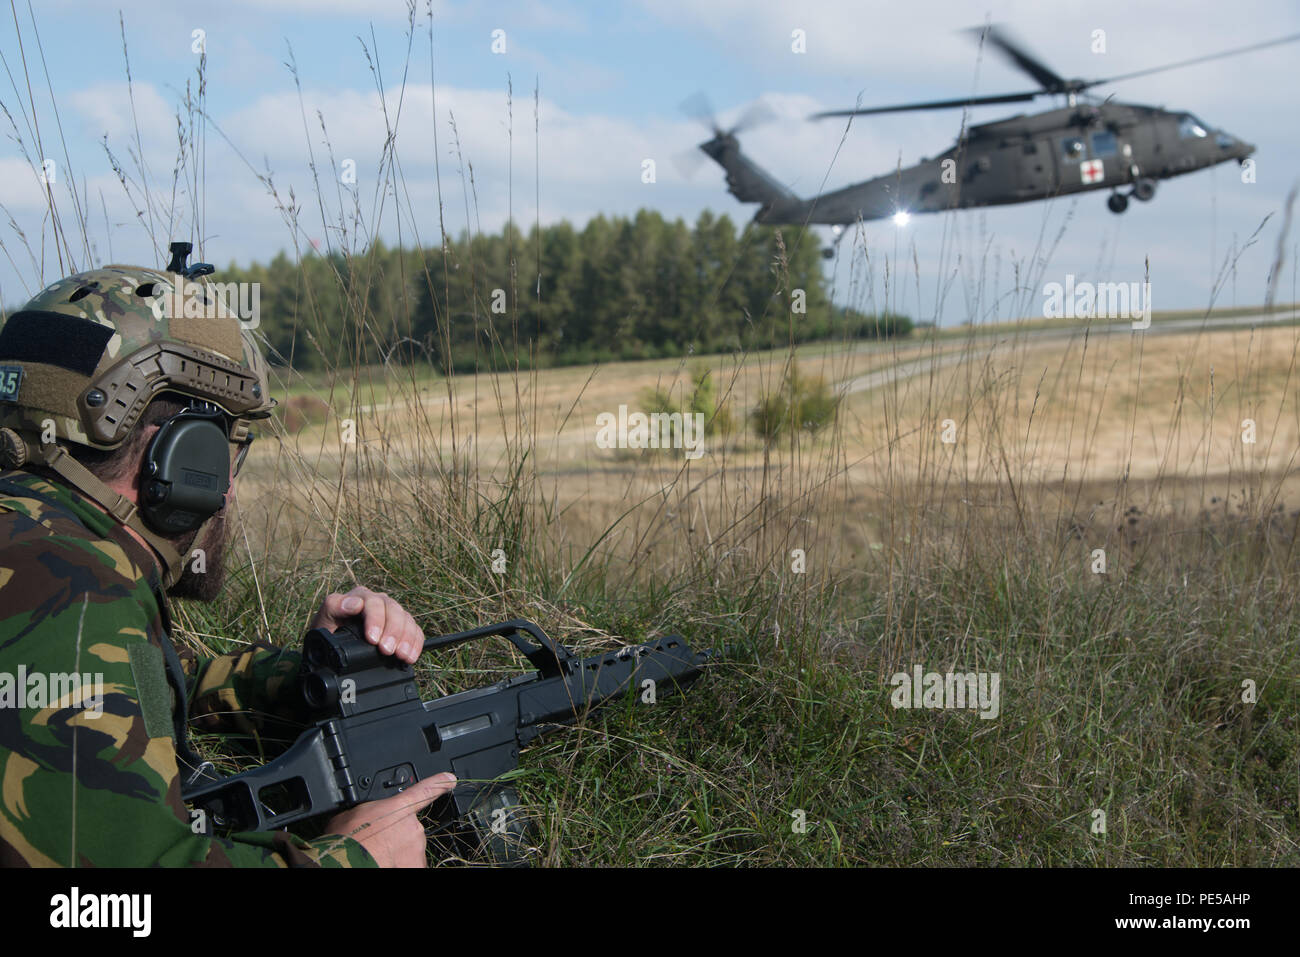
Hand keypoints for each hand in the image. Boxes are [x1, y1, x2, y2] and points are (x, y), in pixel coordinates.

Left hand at [311, 586, 423, 663]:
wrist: (330, 647)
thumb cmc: (327, 630)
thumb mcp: (324, 618)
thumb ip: (334, 607)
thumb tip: (354, 604)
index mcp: (360, 596)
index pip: (373, 603)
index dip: (376, 620)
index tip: (373, 640)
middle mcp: (378, 602)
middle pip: (393, 610)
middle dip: (393, 631)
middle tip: (388, 651)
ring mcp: (391, 613)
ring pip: (406, 619)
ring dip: (407, 638)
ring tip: (403, 656)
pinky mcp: (401, 626)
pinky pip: (414, 629)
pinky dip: (416, 643)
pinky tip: (411, 656)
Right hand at [324, 772, 456, 867]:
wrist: (348, 861)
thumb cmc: (346, 840)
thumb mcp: (352, 815)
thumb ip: (370, 812)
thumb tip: (366, 819)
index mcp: (399, 807)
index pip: (425, 791)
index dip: (439, 784)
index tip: (450, 780)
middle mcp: (413, 826)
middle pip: (410, 831)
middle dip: (397, 839)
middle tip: (377, 846)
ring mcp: (417, 848)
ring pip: (411, 852)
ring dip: (398, 855)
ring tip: (377, 858)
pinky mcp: (416, 866)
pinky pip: (412, 866)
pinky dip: (401, 866)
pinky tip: (384, 865)